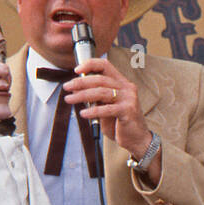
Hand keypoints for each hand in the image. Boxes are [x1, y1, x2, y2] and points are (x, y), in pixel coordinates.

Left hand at [63, 58, 160, 183]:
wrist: (137, 139)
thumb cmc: (120, 123)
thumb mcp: (105, 107)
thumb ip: (95, 97)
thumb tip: (75, 88)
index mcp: (121, 83)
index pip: (105, 66)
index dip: (90, 65)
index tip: (76, 70)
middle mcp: (127, 88)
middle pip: (100, 79)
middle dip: (80, 82)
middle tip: (67, 87)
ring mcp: (129, 99)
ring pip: (101, 92)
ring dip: (82, 95)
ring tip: (70, 100)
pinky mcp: (128, 111)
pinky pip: (107, 109)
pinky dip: (93, 111)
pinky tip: (83, 114)